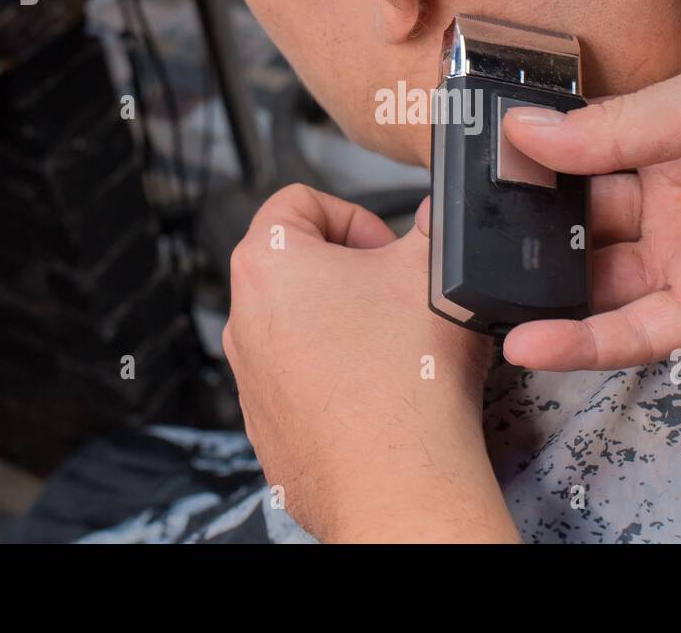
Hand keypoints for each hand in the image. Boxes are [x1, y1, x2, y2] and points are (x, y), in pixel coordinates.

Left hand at [224, 184, 517, 541]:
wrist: (400, 481)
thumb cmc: (407, 382)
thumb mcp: (436, 270)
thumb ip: (431, 224)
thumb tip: (430, 218)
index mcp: (269, 263)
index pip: (299, 200)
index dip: (355, 216)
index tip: (386, 249)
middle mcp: (244, 319)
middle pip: (298, 266)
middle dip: (352, 273)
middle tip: (398, 296)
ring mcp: (250, 378)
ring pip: (299, 325)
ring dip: (345, 326)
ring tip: (395, 348)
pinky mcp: (267, 425)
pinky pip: (301, 382)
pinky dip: (337, 378)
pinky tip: (381, 393)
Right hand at [500, 48, 680, 370]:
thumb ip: (622, 125)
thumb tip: (529, 131)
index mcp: (673, 136)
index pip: (584, 151)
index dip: (534, 157)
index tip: (476, 158)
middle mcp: (674, 199)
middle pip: (580, 219)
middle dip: (525, 224)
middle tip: (463, 225)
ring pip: (596, 280)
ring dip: (540, 287)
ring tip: (475, 290)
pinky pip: (635, 330)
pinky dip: (581, 341)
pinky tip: (529, 340)